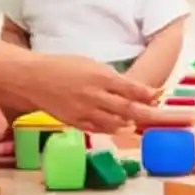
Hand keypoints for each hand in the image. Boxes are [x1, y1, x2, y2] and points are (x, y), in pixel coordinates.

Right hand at [21, 54, 158, 132]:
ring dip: (130, 123)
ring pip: (116, 123)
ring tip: (141, 121)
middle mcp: (95, 95)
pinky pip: (100, 129)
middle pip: (128, 109)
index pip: (131, 88)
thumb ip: (111, 78)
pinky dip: (113, 129)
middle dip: (147, 113)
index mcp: (100, 76)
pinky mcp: (76, 122)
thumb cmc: (63, 67)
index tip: (159, 95)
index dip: (147, 94)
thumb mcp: (90, 64)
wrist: (34, 79)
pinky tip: (121, 127)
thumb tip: (132, 91)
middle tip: (160, 116)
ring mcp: (85, 111)